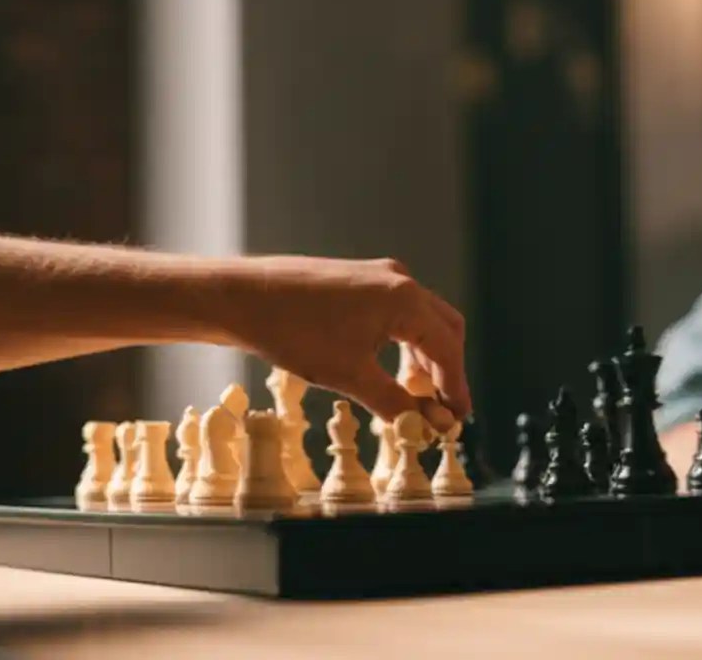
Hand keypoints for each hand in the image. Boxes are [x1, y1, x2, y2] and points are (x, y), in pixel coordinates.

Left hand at [228, 256, 469, 426]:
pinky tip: (390, 369)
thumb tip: (428, 425)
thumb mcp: (349, 376)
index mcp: (404, 299)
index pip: (448, 349)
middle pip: (445, 329)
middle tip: (441, 410)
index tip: (458, 420)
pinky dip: (405, 343)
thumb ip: (396, 403)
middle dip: (447, 371)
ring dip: (426, 358)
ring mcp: (379, 276)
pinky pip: (400, 312)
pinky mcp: (360, 279)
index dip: (455, 388)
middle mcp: (399, 280)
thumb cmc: (294, 332)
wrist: (243, 297)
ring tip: (415, 396)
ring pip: (423, 320)